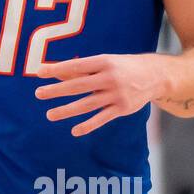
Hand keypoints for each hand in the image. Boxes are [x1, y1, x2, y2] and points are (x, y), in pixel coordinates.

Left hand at [34, 53, 167, 137]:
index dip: (57, 68)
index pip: (76, 65)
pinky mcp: (122, 108)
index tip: (39, 72)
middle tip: (38, 94)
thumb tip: (55, 72)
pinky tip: (74, 131)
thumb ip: (81, 68)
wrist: (155, 76)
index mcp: (104, 62)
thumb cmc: (122, 67)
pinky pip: (102, 118)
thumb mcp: (104, 62)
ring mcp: (116, 94)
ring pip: (87, 104)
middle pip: (78, 85)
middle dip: (57, 90)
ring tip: (50, 114)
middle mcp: (109, 78)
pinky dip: (88, 125)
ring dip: (67, 110)